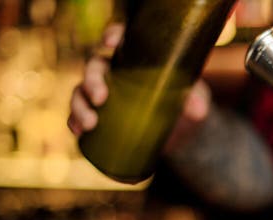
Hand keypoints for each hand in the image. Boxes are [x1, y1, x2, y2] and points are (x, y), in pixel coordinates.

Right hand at [67, 23, 210, 153]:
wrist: (181, 131)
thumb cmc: (185, 104)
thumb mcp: (194, 100)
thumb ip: (196, 100)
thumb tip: (198, 110)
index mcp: (135, 57)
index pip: (120, 39)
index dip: (111, 35)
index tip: (110, 43)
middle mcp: (115, 72)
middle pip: (94, 67)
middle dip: (92, 80)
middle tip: (101, 98)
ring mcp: (105, 94)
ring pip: (81, 91)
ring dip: (79, 105)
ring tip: (90, 124)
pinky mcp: (101, 115)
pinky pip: (79, 114)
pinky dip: (74, 122)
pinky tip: (77, 131)